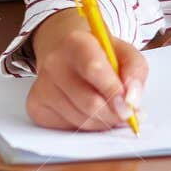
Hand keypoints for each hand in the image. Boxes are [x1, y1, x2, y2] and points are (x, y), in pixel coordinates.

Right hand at [23, 10, 147, 130]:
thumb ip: (135, 71)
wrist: (67, 53)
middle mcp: (54, 62)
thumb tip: (132, 100)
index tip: (129, 107)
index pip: (94, 69)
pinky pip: (67, 127)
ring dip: (102, 122)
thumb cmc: (100, 55)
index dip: (113, 91)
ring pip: (80, 119)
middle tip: (127, 115)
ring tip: (109, 110)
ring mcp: (42, 85)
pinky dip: (85, 126)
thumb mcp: (124, 52)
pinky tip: (88, 112)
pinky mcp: (35, 105)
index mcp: (76, 42)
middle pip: (89, 101)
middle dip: (113, 114)